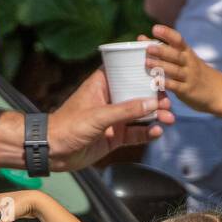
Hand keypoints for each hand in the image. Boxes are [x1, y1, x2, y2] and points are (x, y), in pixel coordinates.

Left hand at [48, 64, 174, 170]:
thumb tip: (153, 103)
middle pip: (138, 94)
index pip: (127, 71)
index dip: (144, 71)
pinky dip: (147, 133)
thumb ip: (127, 111)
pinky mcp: (115, 137)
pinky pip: (135, 133)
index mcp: (103, 84)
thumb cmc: (69, 126)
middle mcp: (110, 99)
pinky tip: (158, 133)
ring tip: (169, 119)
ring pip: (140, 115)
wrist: (53, 151)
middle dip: (155, 98)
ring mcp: (114, 119)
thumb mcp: (99, 116)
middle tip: (168, 103)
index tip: (162, 72)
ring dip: (155, 116)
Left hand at [147, 25, 221, 114]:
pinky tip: (156, 82)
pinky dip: (167, 84)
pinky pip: (177, 87)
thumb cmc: (195, 73)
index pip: (178, 40)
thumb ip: (164, 48)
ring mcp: (189, 77)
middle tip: (148, 47)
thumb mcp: (184, 58)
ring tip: (147, 63)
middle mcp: (189, 63)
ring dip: (161, 66)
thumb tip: (141, 37)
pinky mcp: (188, 91)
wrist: (219, 91)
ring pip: (174, 70)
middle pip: (175, 55)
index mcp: (187, 53)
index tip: (155, 28)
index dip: (167, 33)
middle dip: (162, 50)